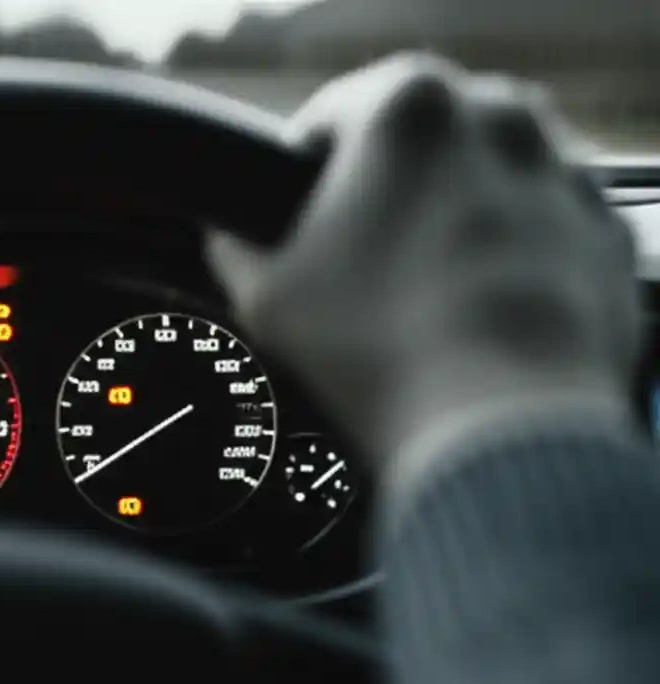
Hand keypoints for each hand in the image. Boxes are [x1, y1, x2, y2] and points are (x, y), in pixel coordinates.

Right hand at [207, 54, 641, 479]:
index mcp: (406, 108)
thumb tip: (232, 240)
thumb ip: (236, 246)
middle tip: (353, 266)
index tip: (292, 219)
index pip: (330, 117)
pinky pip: (536, 231)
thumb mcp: (265, 293)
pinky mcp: (600, 232)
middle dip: (382, 196)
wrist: (500, 426)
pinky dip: (505, 259)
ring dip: (444, 223)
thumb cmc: (378, 350)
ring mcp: (561, 173)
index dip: (298, 174)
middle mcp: (496, 119)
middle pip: (413, 146)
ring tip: (414, 297)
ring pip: (480, 183)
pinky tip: (469, 314)